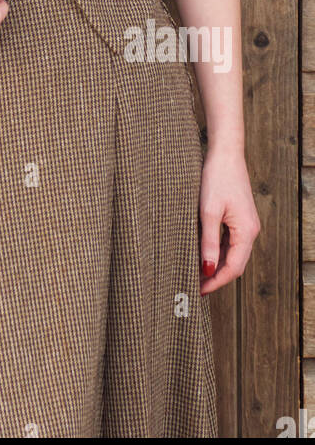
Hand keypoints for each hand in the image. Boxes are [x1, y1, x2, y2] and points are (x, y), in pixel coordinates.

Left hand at [198, 145, 260, 293]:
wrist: (225, 153)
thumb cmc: (216, 178)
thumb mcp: (208, 212)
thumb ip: (208, 242)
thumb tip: (208, 270)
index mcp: (247, 232)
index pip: (234, 268)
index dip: (216, 281)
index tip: (199, 291)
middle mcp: (251, 231)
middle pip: (235, 263)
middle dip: (216, 277)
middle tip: (195, 286)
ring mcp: (246, 224)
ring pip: (233, 253)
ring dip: (216, 265)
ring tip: (195, 273)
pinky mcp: (239, 218)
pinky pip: (230, 241)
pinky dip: (218, 251)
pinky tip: (203, 254)